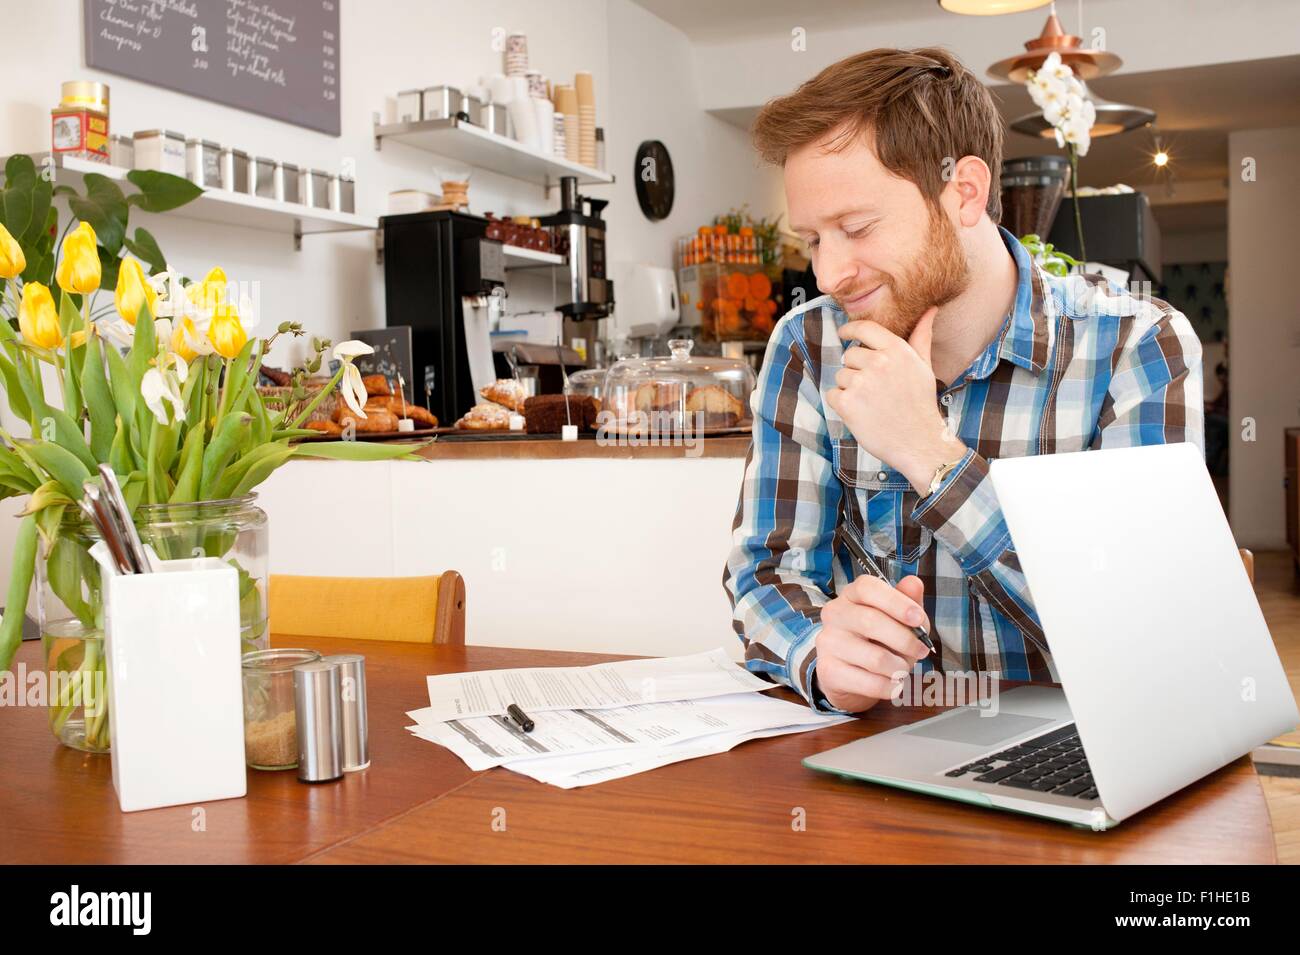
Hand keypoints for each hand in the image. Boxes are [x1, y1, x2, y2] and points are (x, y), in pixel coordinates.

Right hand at [815, 575, 930, 712]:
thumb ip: (907, 601)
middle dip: (905, 639)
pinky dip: (890, 687)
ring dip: (899, 667)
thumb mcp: (898, 619)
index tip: (918, 619)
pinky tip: (893, 684)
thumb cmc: (878, 641)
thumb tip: (914, 583)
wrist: (851, 676)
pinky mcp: (828, 671)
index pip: (867, 588)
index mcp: (852, 595)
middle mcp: (835, 614)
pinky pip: (869, 682)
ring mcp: (828, 642)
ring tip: (903, 669)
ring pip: (875, 657)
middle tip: (922, 650)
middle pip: (870, 621)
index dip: (896, 602)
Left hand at [826, 307, 963, 492]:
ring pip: (840, 376)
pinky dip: (841, 405)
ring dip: (849, 389)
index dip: (849, 330)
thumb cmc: (921, 404)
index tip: (843, 334)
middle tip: (874, 389)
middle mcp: (878, 363)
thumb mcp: (924, 367)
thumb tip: (930, 310)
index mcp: (896, 351)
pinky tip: (861, 413)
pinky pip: (832, 395)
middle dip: (856, 370)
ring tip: (871, 403)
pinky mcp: (847, 403)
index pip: (864, 329)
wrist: (919, 442)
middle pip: (849, 356)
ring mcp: (861, 383)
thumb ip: (921, 337)